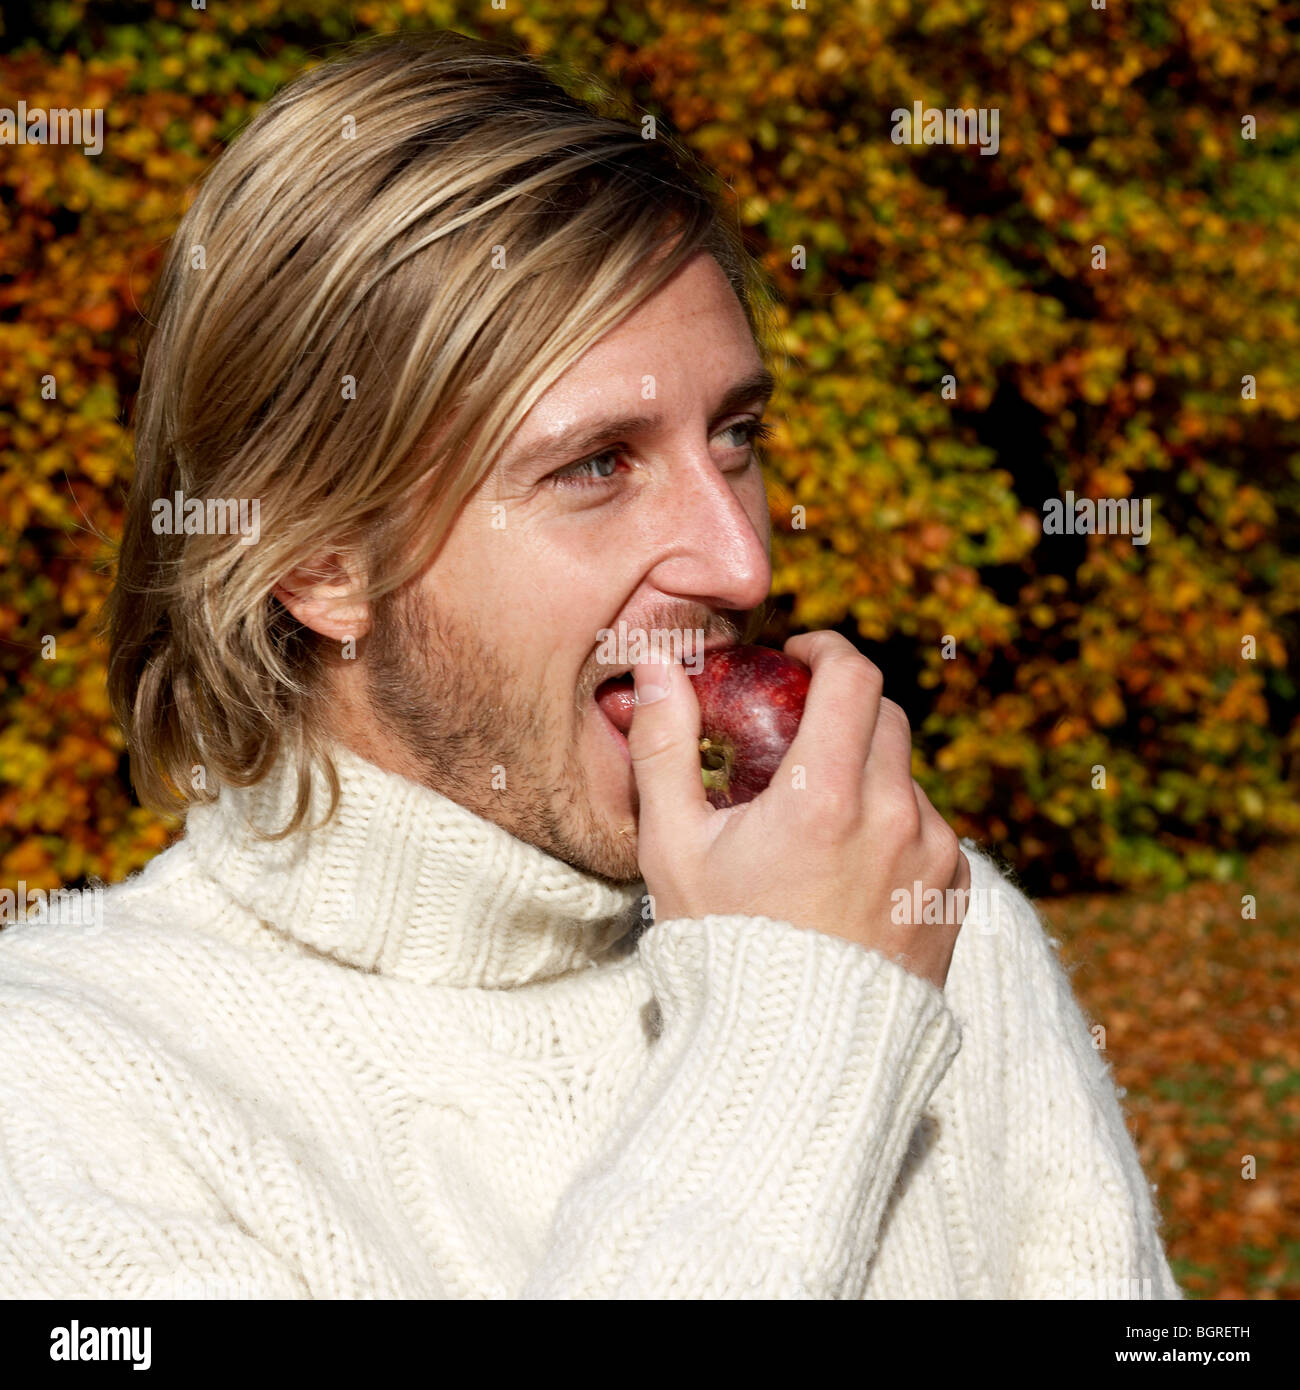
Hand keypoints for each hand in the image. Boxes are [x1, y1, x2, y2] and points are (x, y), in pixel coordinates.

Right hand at [628, 630, 969, 990]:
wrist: (797, 1058)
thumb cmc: (724, 950)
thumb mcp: (675, 848)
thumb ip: (666, 748)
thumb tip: (661, 669)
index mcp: (826, 796)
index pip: (853, 676)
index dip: (826, 650)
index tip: (799, 658)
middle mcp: (895, 817)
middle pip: (886, 716)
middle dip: (843, 708)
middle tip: (799, 734)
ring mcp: (935, 857)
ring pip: (909, 775)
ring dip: (870, 773)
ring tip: (818, 822)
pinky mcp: (955, 893)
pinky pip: (931, 828)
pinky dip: (896, 825)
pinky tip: (851, 866)